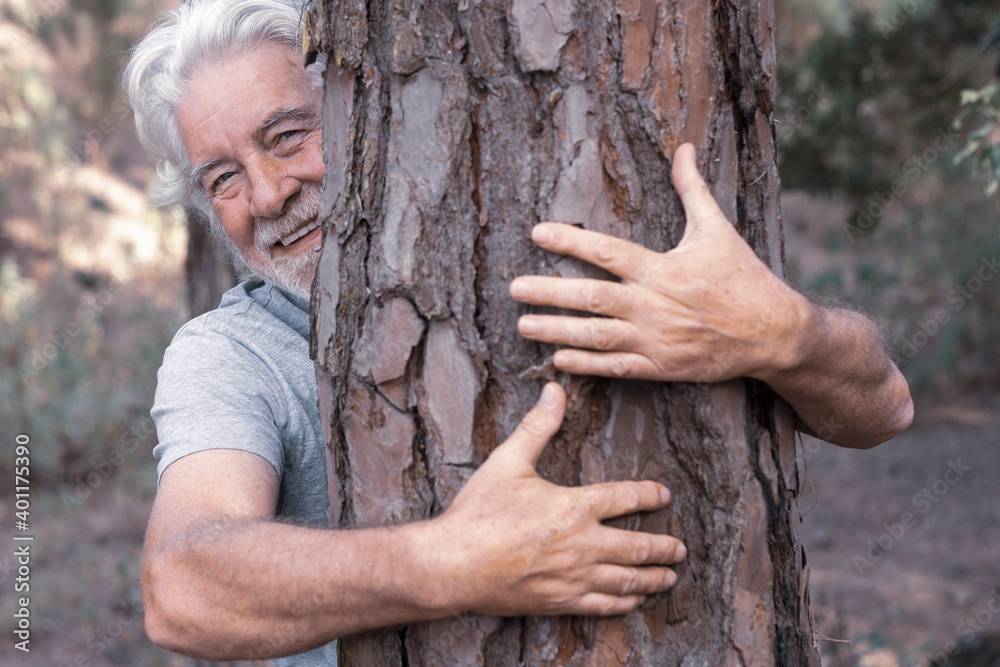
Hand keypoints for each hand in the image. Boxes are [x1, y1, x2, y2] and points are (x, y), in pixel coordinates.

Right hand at [428, 382, 685, 616]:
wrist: (453, 565)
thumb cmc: (478, 512)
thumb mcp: (507, 461)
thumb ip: (538, 426)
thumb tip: (554, 390)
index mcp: (575, 506)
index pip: (625, 498)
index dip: (649, 495)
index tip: (663, 496)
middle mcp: (583, 544)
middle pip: (637, 547)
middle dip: (663, 547)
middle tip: (679, 548)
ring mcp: (573, 577)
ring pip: (626, 581)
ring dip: (652, 578)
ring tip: (670, 577)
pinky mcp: (559, 601)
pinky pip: (603, 606)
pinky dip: (624, 604)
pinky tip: (633, 601)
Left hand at [509, 143, 811, 383]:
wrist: (773, 332)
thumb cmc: (742, 277)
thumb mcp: (717, 228)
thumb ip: (692, 189)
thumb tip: (682, 147)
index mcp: (663, 269)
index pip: (607, 251)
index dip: (570, 242)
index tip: (537, 233)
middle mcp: (653, 304)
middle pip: (591, 298)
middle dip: (549, 293)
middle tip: (513, 288)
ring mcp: (656, 340)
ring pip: (597, 337)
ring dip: (557, 331)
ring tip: (523, 325)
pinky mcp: (661, 367)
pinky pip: (616, 368)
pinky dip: (586, 365)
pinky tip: (557, 360)